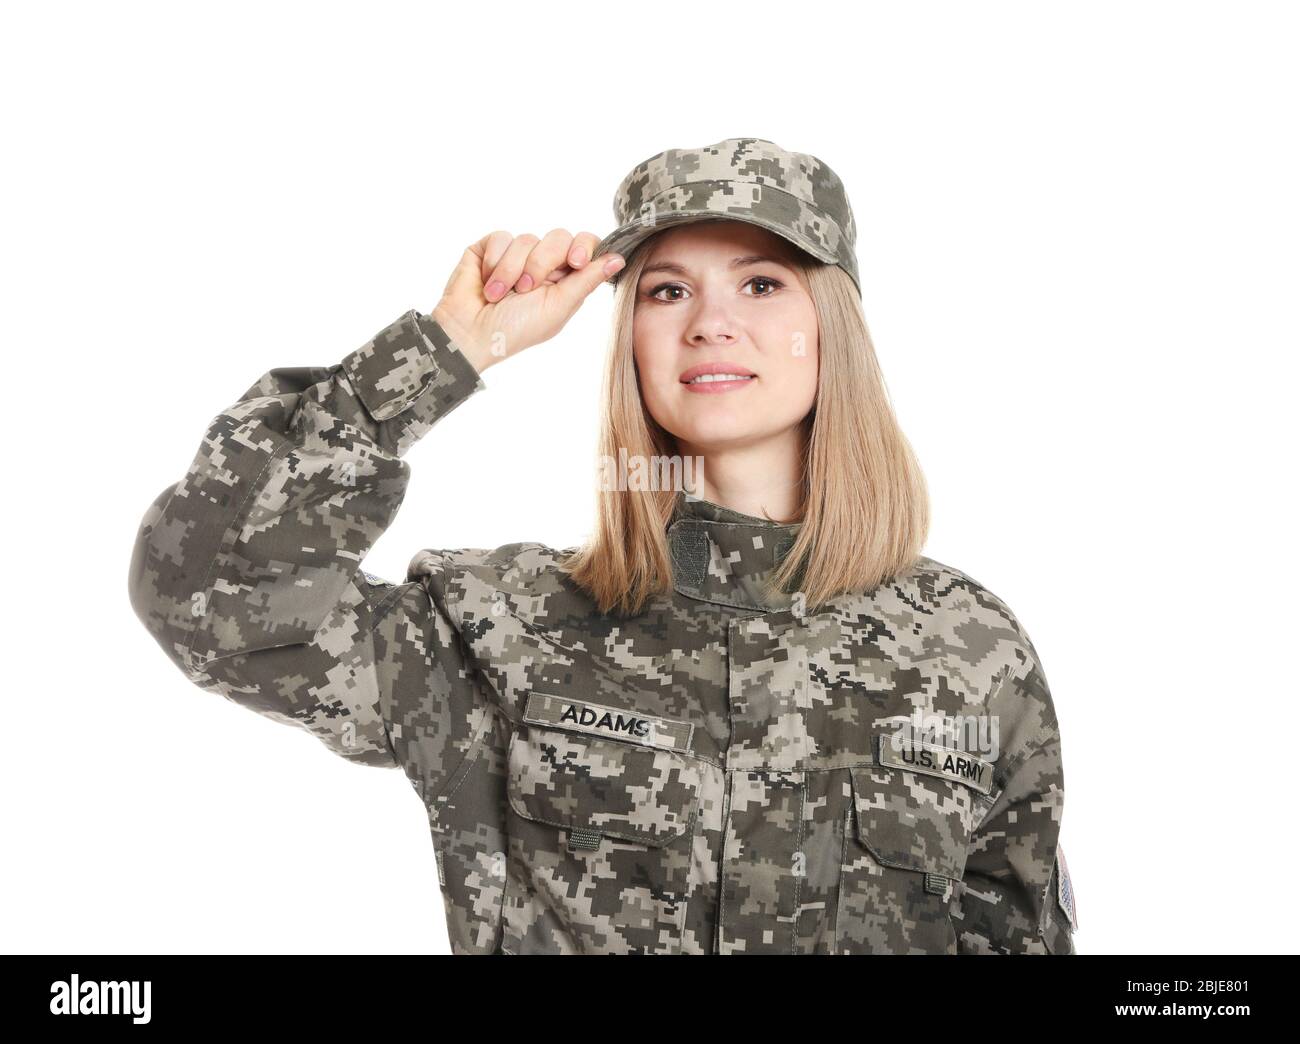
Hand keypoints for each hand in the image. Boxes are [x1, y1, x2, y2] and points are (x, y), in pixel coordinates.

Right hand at [431, 229, 624, 373]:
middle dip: (542, 264)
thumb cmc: (515, 330)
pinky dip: (495, 261)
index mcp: (565, 280)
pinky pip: (502, 236)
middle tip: (526, 290)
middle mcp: (543, 264)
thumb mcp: (557, 307)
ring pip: (528, 238)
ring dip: (513, 270)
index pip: (586, 245)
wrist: (469, 333)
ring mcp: (516, 254)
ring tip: (500, 295)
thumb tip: (620, 258)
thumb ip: (587, 280)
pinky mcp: (490, 247)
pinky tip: (487, 283)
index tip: (575, 262)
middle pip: (559, 237)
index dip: (584, 247)